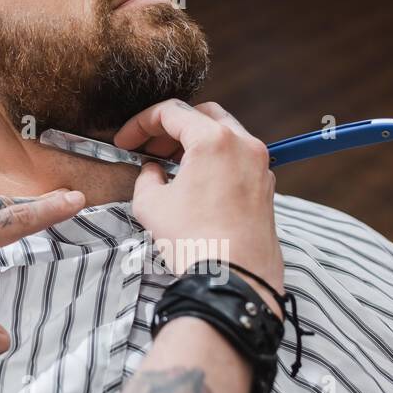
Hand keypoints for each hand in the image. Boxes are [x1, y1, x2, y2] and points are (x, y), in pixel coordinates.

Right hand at [113, 100, 283, 313]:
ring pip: (225, 135)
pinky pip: (238, 159)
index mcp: (213, 140)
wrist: (234, 279)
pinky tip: (196, 182)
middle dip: (172, 126)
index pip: (171, 112)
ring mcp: (260, 166)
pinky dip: (216, 160)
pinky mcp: (267, 188)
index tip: (125, 141)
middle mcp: (244, 144)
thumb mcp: (151, 203)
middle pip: (203, 116)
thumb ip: (148, 176)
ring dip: (196, 142)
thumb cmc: (193, 239)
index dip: (140, 123)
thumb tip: (153, 170)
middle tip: (149, 146)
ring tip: (170, 164)